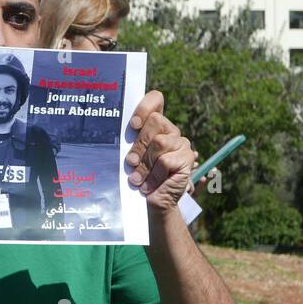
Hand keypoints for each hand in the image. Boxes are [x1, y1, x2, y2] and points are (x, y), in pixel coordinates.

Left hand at [124, 89, 198, 216]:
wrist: (153, 203)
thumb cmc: (138, 177)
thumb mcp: (131, 157)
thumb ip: (129, 142)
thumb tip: (115, 131)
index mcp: (156, 125)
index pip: (155, 100)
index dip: (145, 107)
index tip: (133, 125)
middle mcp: (170, 130)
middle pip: (155, 121)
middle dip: (139, 144)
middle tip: (130, 162)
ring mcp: (181, 143)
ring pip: (159, 142)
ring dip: (144, 163)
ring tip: (136, 179)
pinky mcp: (187, 158)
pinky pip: (165, 161)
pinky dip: (153, 175)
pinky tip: (148, 185)